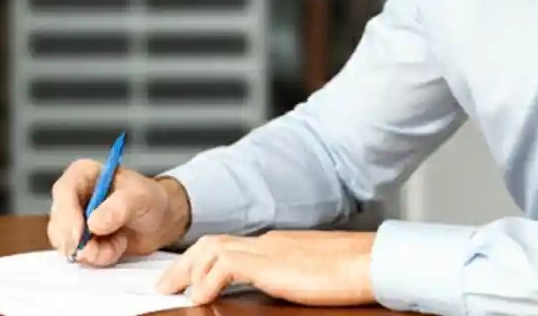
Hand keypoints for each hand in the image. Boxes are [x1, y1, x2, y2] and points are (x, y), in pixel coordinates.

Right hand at [45, 160, 190, 266]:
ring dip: (93, 251)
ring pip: (66, 243)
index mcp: (84, 174)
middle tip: (100, 248)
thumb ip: (119, 207)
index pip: (64, 191)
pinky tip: (115, 247)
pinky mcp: (79, 240)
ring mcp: (74, 220)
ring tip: (118, 242)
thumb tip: (94, 223)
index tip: (79, 235)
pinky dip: (98, 257)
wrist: (160, 220)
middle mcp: (73, 196)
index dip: (67, 215)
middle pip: (58, 221)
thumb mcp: (140, 198)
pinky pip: (78, 256)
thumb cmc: (150, 199)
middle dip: (79, 241)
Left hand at [155, 231, 375, 305]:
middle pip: (213, 243)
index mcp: (277, 245)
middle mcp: (269, 242)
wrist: (373, 261)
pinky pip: (229, 265)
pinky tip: (199, 295)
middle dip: (185, 262)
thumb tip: (276, 290)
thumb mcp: (311, 276)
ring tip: (171, 290)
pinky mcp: (274, 263)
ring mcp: (270, 249)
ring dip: (188, 268)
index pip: (229, 245)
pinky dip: (208, 278)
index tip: (185, 277)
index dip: (202, 259)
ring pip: (213, 248)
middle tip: (164, 284)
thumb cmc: (353, 272)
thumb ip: (289, 278)